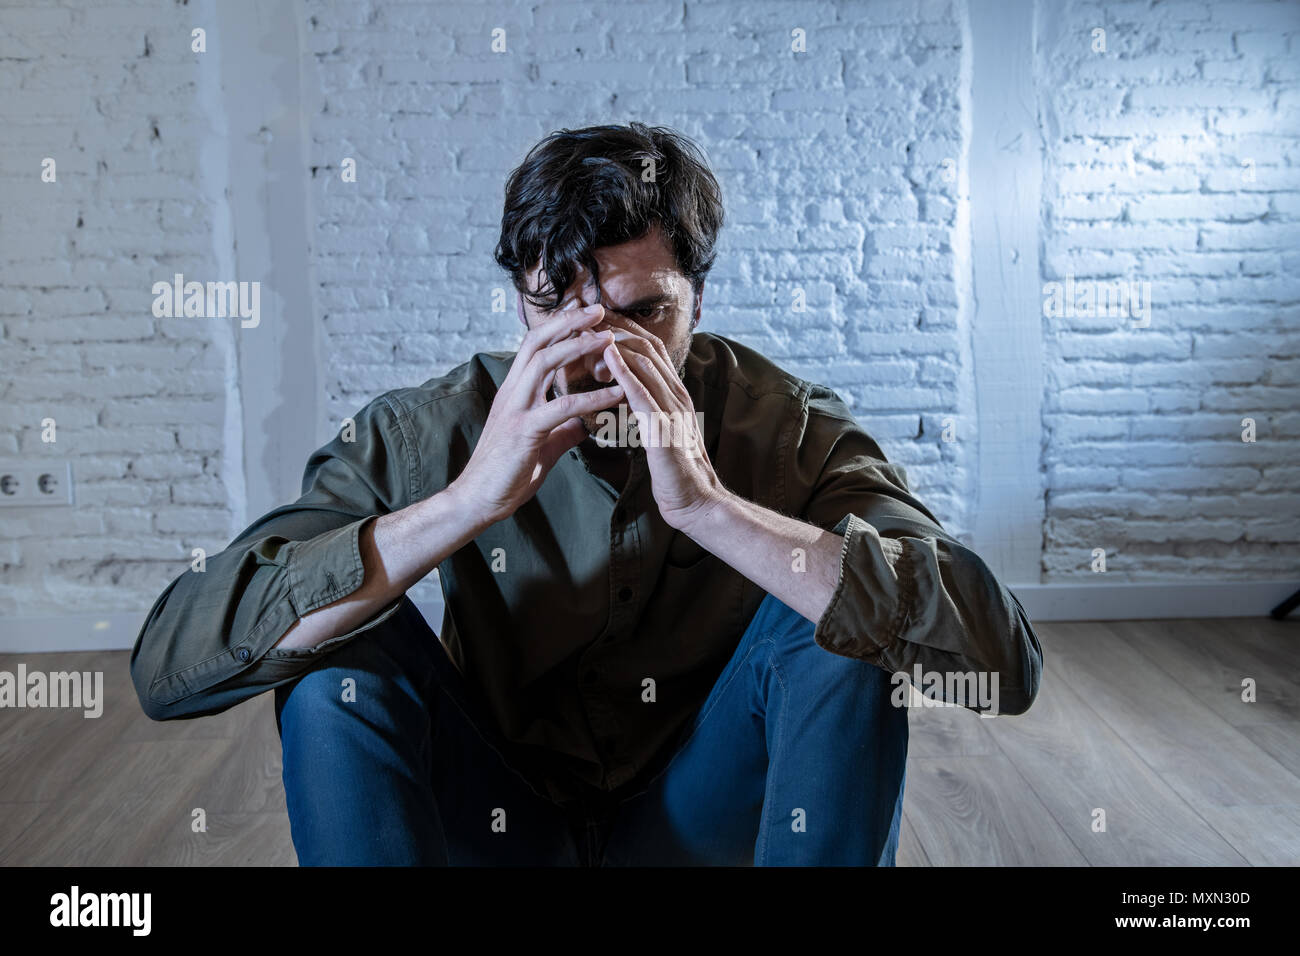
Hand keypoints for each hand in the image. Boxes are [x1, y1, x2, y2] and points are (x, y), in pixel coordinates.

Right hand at [450, 305, 621, 526]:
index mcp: (514, 391)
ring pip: (545, 363)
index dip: (559, 326)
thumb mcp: (540, 444)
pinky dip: (593, 397)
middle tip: (599, 308)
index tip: (584, 314)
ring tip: (608, 337)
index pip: (535, 346)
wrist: (478, 499)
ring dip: (578, 346)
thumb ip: (562, 429)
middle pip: (538, 342)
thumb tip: (584, 424)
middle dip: (569, 321)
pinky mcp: (524, 431)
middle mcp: (512, 392)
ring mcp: (516, 409)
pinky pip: (563, 407)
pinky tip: (617, 392)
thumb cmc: (506, 473)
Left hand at [595, 313, 728, 532]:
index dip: (624, 328)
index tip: (597, 316)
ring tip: (590, 327)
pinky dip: (625, 371)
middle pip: (647, 345)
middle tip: (588, 312)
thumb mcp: (659, 432)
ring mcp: (674, 408)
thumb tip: (626, 395)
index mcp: (674, 393)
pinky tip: (606, 357)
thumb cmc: (674, 472)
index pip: (650, 348)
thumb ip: (646, 410)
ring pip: (646, 362)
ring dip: (616, 341)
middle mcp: (677, 393)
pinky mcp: (665, 428)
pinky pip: (643, 392)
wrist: (696, 502)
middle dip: (617, 325)